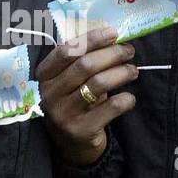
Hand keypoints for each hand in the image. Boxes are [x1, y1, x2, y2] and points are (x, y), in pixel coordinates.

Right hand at [38, 25, 138, 167]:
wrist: (70, 143)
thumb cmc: (74, 101)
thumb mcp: (69, 80)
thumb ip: (82, 60)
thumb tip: (112, 37)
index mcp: (44, 76)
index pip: (67, 51)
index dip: (92, 39)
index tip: (113, 33)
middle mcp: (49, 94)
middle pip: (85, 65)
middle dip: (112, 54)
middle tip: (129, 51)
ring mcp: (63, 114)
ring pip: (99, 83)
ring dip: (122, 73)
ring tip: (133, 71)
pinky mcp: (80, 130)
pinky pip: (110, 107)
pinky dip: (125, 99)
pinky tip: (130, 97)